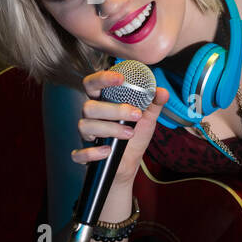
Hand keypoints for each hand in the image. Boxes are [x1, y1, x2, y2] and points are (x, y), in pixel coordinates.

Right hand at [71, 70, 169, 185]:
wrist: (131, 162)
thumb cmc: (135, 135)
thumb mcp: (147, 118)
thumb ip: (154, 103)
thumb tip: (162, 91)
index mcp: (103, 103)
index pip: (92, 85)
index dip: (102, 78)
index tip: (121, 79)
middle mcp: (91, 117)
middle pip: (89, 106)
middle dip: (114, 110)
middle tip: (136, 114)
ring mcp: (86, 135)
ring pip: (85, 126)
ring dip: (109, 129)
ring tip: (130, 133)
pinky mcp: (86, 155)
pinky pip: (79, 154)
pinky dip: (92, 152)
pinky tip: (108, 151)